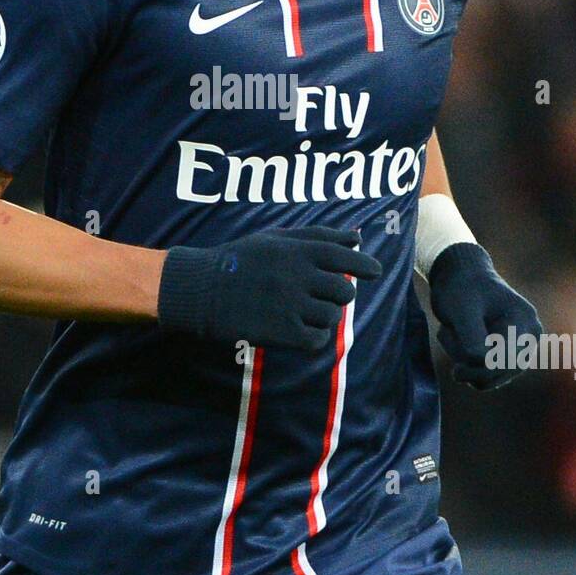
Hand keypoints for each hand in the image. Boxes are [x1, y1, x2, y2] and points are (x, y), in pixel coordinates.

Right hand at [157, 225, 381, 351]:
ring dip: (323, 315)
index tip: (374, 272)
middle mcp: (298, 276)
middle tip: (319, 294)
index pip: (346, 258)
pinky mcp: (282, 333)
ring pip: (332, 316)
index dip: (364, 265)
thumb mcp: (275, 237)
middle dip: (337, 293)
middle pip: (344, 290)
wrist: (201, 289)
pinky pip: (317, 339)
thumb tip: (356, 238)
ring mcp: (291, 305)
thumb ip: (318, 236)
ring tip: (302, 310)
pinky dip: (312, 336)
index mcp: (297, 251)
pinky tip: (297, 328)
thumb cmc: (240, 259)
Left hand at [428, 243, 542, 389]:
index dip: (476, 367)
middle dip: (466, 361)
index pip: (504, 363)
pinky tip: (459, 340)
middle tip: (446, 333)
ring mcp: (521, 350)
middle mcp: (530, 339)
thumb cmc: (461, 288)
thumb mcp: (461, 310)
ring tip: (453, 333)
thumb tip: (484, 364)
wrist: (460, 276)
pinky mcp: (507, 358)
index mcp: (525, 323)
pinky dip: (466, 363)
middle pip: (497, 374)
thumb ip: (473, 338)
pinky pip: (484, 377)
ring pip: (488, 379)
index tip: (453, 362)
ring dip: (463, 362)